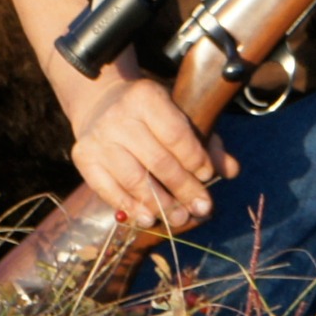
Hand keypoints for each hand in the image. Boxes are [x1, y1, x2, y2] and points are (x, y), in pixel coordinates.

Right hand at [69, 73, 237, 230]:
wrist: (101, 105)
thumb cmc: (151, 115)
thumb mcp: (179, 116)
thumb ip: (207, 142)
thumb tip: (232, 171)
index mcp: (146, 97)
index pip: (176, 135)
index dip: (195, 160)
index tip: (208, 177)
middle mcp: (119, 116)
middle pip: (158, 161)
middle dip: (184, 188)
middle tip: (202, 207)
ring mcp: (98, 139)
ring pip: (135, 180)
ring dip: (161, 204)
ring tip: (180, 218)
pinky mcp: (83, 158)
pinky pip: (109, 190)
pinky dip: (131, 208)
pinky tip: (149, 218)